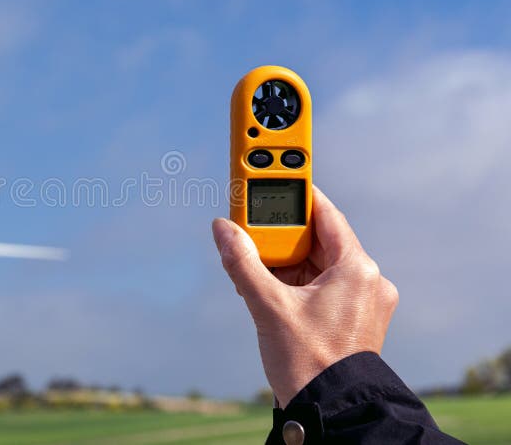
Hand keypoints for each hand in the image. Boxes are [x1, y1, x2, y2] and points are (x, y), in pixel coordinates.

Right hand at [212, 185, 398, 406]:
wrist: (331, 412)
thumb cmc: (308, 363)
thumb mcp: (268, 306)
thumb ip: (242, 262)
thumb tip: (222, 229)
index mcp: (358, 270)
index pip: (326, 215)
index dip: (297, 196)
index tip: (276, 179)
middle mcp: (368, 282)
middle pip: (319, 241)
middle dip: (283, 235)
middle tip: (254, 226)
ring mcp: (364, 302)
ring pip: (319, 265)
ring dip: (287, 262)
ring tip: (256, 262)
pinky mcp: (355, 320)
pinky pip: (323, 286)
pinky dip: (297, 282)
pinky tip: (271, 287)